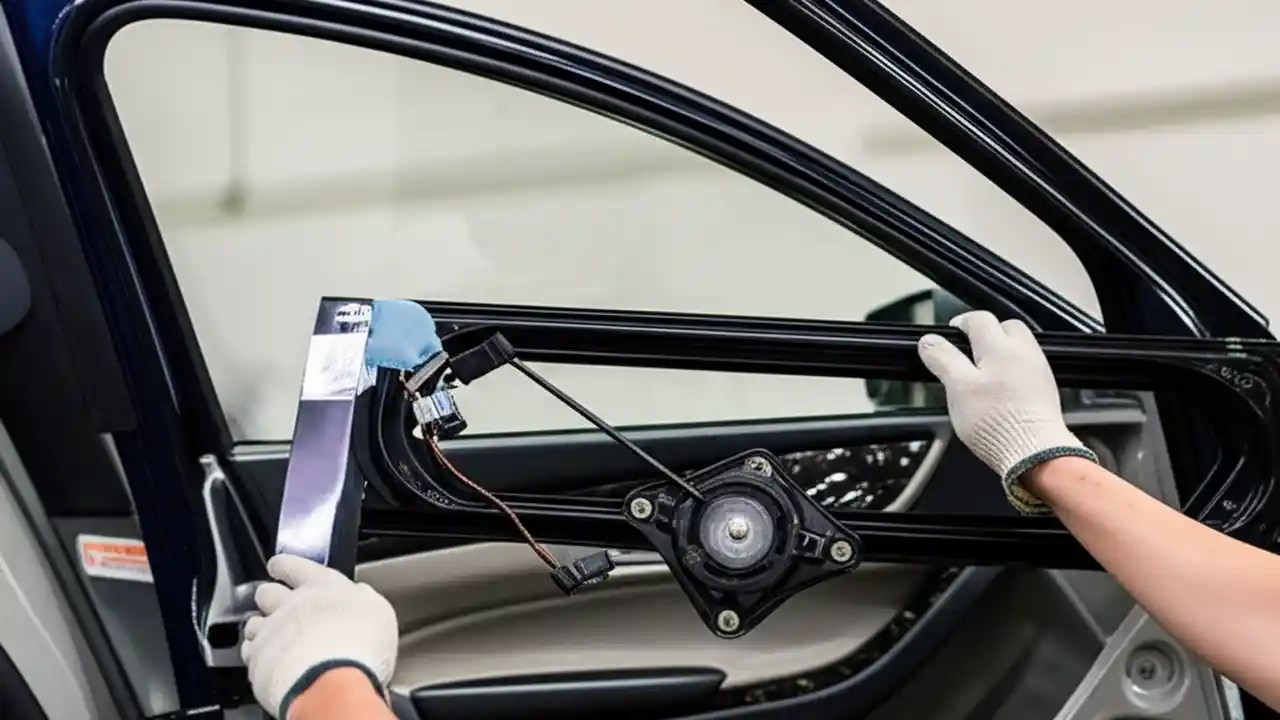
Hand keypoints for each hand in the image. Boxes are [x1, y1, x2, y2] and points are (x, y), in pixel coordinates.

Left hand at [241, 554, 397, 718]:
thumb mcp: (379, 613)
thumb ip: (364, 597)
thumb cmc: (360, 649)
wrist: (332, 683)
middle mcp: (291, 603)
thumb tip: (360, 592)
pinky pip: (248, 650)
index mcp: (322, 586)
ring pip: (254, 622)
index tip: (280, 567)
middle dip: (270, 597)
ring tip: (275, 639)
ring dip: (262, 627)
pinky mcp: (257, 658)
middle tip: (280, 605)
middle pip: (267, 591)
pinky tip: (269, 660)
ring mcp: (270, 630)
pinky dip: (256, 653)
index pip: (293, 564)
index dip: (284, 565)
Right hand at [916, 310, 1094, 513]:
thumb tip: (928, 341)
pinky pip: (1028, 369)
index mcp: (999, 347)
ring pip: (1019, 348)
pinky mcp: (1046, 390)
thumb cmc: (996, 421)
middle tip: (969, 350)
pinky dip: (1013, 372)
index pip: (979, 319)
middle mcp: (1024, 352)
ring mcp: (1039, 371)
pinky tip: (1002, 391)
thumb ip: (943, 359)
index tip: (950, 334)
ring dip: (1002, 352)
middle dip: (987, 333)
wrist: (1035, 452)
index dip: (961, 323)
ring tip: (983, 373)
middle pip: (1006, 327)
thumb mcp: (957, 387)